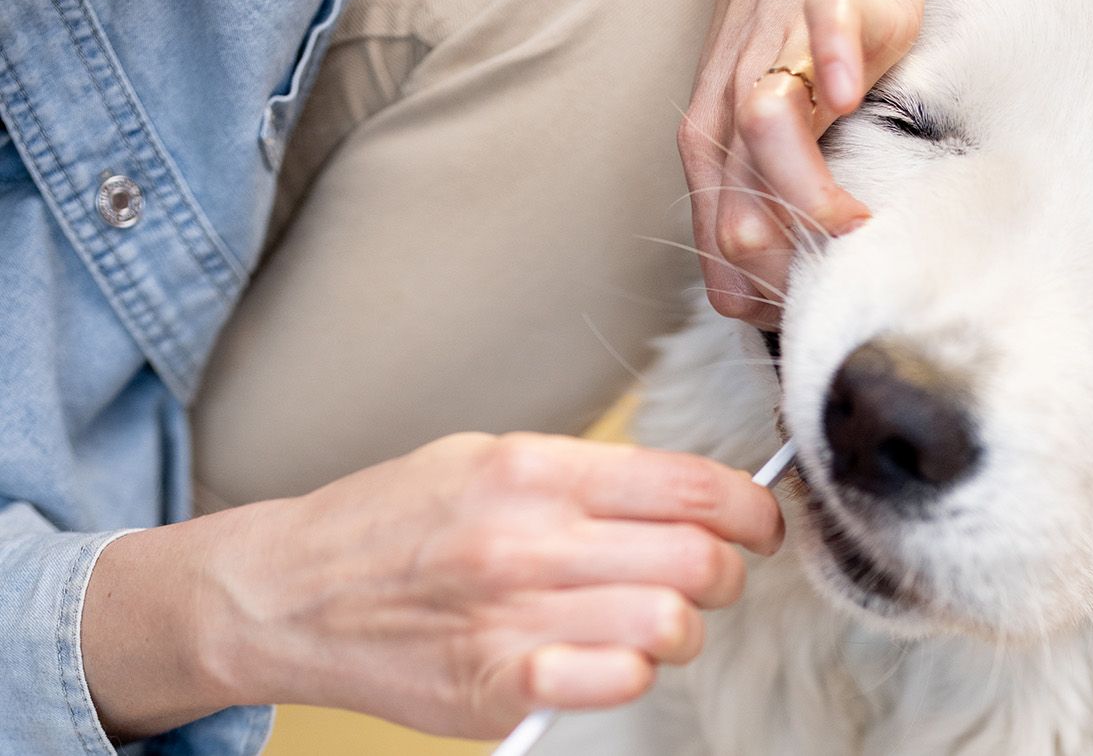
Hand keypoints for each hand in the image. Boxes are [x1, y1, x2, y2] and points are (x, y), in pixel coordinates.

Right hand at [81, 433, 782, 740]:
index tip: (760, 523)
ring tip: (656, 620)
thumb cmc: (389, 522)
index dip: (750, 509)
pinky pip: (614, 681)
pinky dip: (631, 673)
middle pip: (699, 558)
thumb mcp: (485, 459)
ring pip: (670, 622)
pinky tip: (611, 660)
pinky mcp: (494, 682)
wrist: (283, 590)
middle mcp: (529, 536)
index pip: (690, 485)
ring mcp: (513, 613)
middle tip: (711, 577)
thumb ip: (586, 476)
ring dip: (683, 627)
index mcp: (536, 469)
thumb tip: (685, 493)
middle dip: (728, 573)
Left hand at [679, 0, 929, 326]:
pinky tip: (849, 91)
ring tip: (860, 224)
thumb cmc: (799, 41)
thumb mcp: (775, 135)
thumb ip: (774, 205)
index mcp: (713, 154)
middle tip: (848, 282)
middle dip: (792, 264)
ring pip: (765, 129)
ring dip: (808, 188)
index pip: (724, 259)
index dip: (770, 300)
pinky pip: (823, 29)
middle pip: (740, 209)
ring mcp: (777, 53)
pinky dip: (830, 59)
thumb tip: (790, 298)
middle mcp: (730, 110)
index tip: (823, 311)